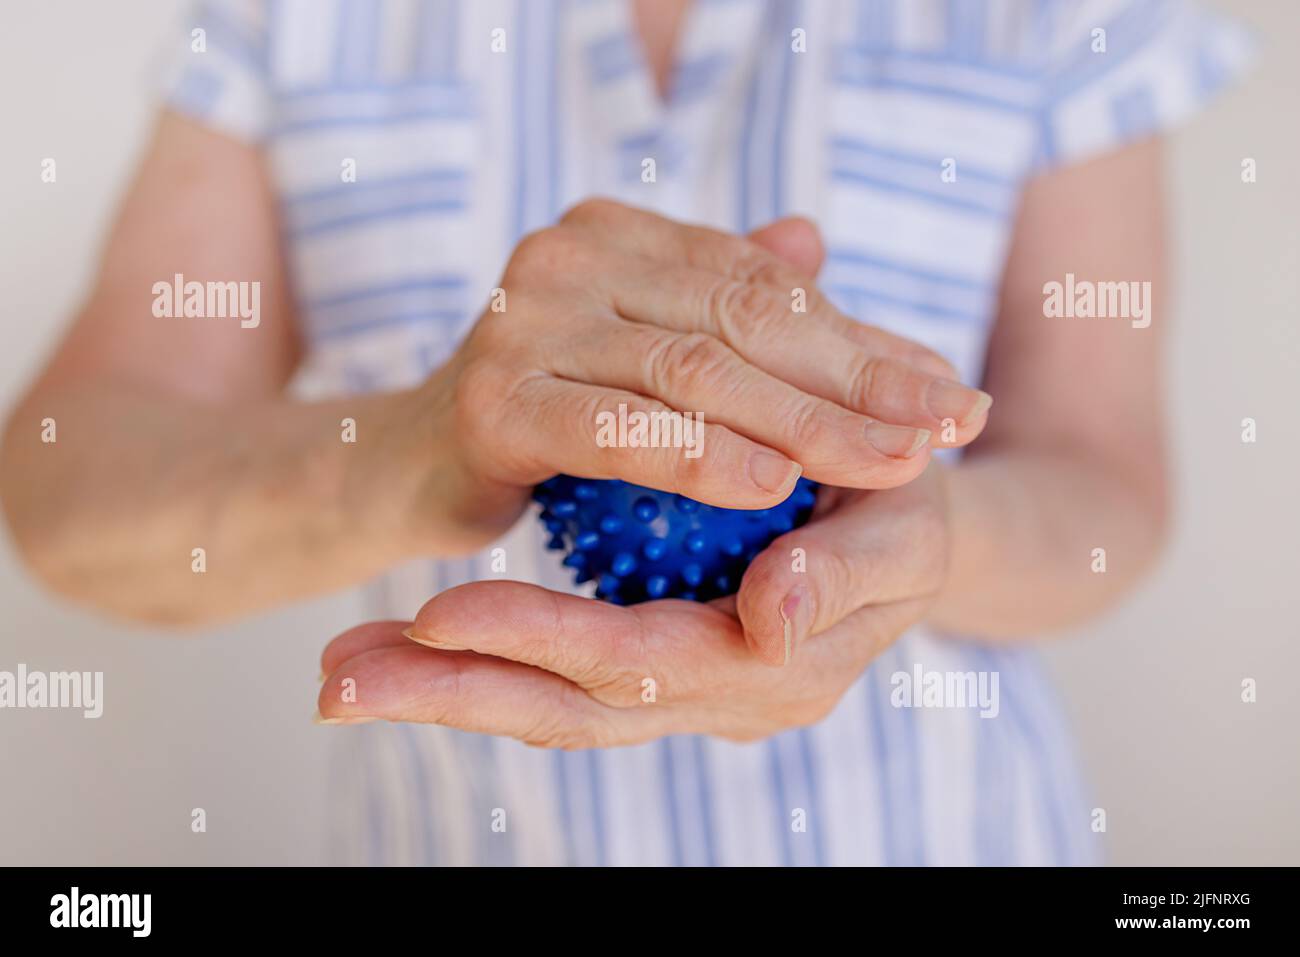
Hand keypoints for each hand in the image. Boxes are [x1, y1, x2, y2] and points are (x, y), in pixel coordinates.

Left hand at [315, 464, 951, 743]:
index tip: (439, 616)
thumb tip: (772, 614)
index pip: (642, 668)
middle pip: (568, 710)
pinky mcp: (650, 658)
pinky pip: (557, 674)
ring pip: (550, 701)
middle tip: (336, 680)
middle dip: (450, 695)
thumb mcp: (907, 533)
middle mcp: (714, 699)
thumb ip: (852, 571)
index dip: (542, 642)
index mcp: (775, 673)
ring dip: (443, 689)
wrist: (907, 534)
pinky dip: (481, 664)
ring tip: (339, 671)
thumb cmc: (910, 517)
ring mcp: (676, 685)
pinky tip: (410, 644)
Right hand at [385, 199, 989, 553]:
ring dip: (804, 423)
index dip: (866, 339)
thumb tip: (815, 241)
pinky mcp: (494, 401)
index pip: (768, 284)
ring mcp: (527, 321)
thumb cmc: (539, 416)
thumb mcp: (644, 358)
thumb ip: (722, 305)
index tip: (952, 394)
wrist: (404, 465)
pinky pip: (615, 430)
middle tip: (947, 431)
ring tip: (891, 464)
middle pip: (745, 320)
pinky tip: (771, 487)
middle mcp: (572, 254)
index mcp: (619, 234)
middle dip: (858, 382)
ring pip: (694, 371)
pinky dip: (698, 457)